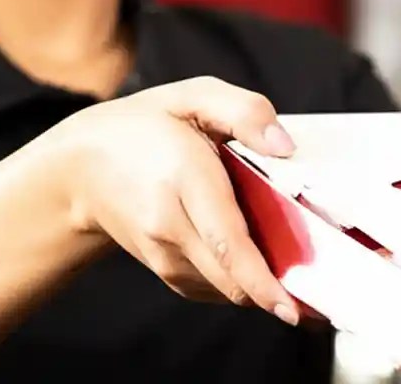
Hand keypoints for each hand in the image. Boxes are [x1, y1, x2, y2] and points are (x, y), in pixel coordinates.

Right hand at [46, 76, 300, 324]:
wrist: (79, 168)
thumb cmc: (144, 128)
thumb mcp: (193, 96)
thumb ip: (244, 112)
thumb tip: (284, 145)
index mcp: (183, 177)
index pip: (225, 241)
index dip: (261, 278)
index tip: (292, 304)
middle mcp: (170, 224)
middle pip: (230, 275)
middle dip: (278, 294)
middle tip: (322, 301)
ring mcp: (163, 254)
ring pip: (225, 287)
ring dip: (264, 289)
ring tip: (301, 280)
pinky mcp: (165, 270)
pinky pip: (213, 288)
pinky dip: (243, 284)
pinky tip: (266, 271)